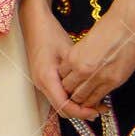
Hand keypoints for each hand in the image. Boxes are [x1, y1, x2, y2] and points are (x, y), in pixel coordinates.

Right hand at [19, 0, 96, 121]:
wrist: (33, 22)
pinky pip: (57, 95)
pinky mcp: (42, 78)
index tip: (98, 111)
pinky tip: (82, 91)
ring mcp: (40, 82)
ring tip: (95, 101)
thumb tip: (96, 89)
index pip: (64, 106)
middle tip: (100, 108)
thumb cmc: (50, 33)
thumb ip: (79, 73)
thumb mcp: (69, 52)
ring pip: (59, 103)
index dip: (82, 112)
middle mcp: (41, 84)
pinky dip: (70, 97)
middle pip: (62, 109)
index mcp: (46, 78)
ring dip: (76, 105)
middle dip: (81, 112)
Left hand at [58, 7, 134, 108]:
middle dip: (71, 94)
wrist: (127, 24)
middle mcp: (82, 69)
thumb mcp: (85, 43)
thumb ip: (80, 57)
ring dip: (83, 100)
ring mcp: (97, 77)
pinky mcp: (113, 81)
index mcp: (73, 57)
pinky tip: (97, 101)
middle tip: (77, 95)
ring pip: (82, 98)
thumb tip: (79, 70)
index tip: (71, 84)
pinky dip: (95, 102)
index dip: (66, 82)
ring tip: (86, 100)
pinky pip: (98, 98)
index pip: (61, 77)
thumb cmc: (108, 28)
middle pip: (68, 90)